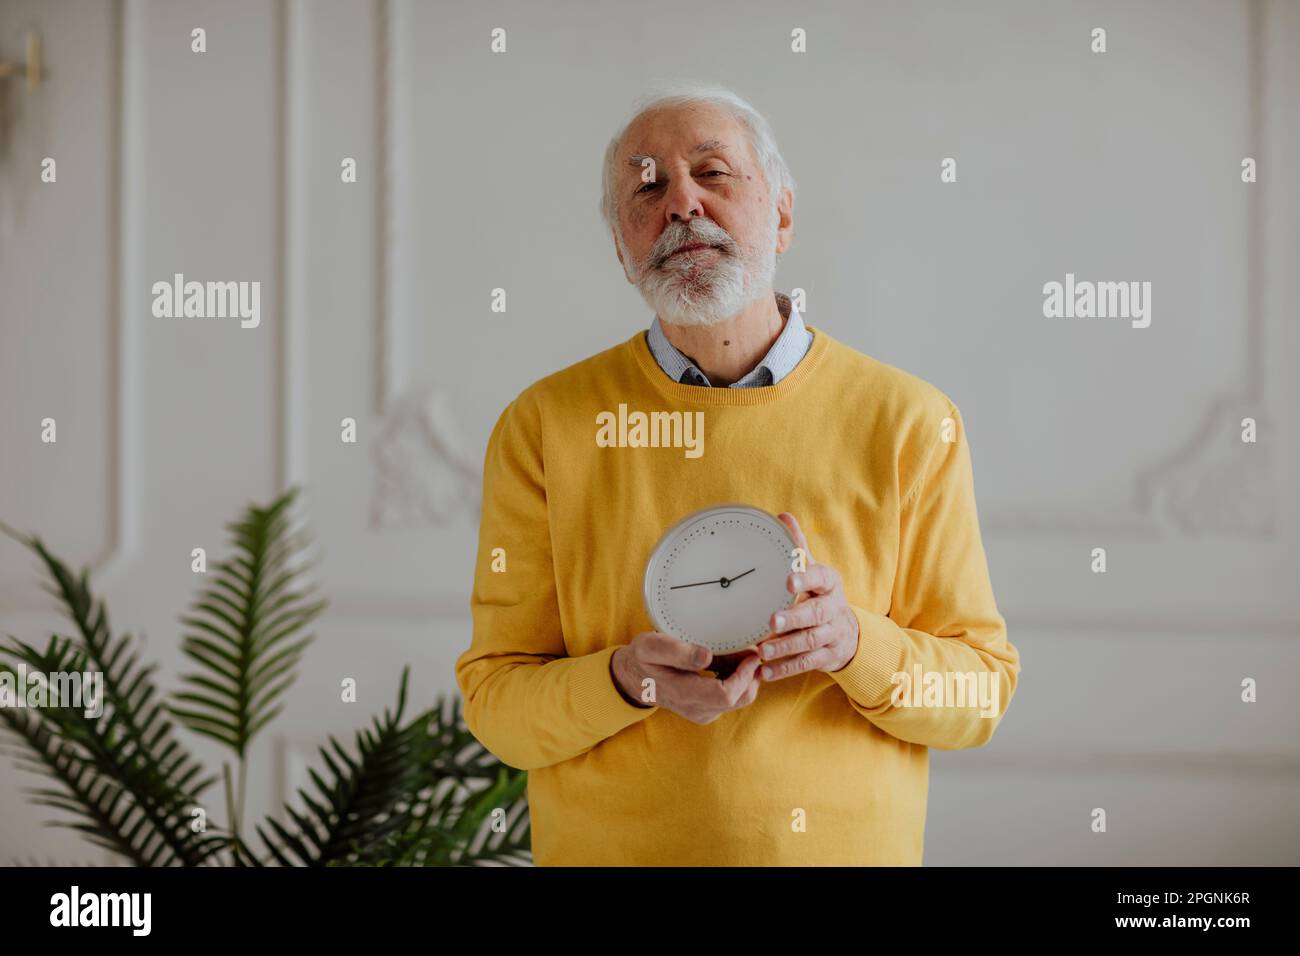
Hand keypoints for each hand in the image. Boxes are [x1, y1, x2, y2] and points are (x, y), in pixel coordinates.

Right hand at [612, 633, 761, 724]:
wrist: (634, 678)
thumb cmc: (643, 659)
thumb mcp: (652, 647)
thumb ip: (678, 652)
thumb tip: (707, 656)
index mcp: (684, 694)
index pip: (726, 695)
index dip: (744, 676)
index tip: (751, 655)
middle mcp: (697, 709)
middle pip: (739, 699)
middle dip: (751, 676)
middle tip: (754, 652)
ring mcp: (703, 712)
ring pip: (739, 700)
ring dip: (748, 678)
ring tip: (745, 654)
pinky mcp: (707, 710)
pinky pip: (732, 699)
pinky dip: (739, 681)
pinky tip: (733, 663)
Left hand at [754, 512, 859, 680]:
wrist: (849, 633)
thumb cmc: (821, 595)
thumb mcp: (815, 571)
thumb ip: (798, 548)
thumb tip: (782, 516)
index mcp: (830, 584)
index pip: (821, 578)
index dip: (806, 579)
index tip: (788, 581)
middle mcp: (834, 609)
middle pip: (816, 614)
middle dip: (794, 618)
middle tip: (771, 621)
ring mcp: (832, 635)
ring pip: (810, 642)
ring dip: (785, 647)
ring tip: (762, 650)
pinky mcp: (828, 657)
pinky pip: (806, 664)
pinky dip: (785, 669)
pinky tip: (765, 671)